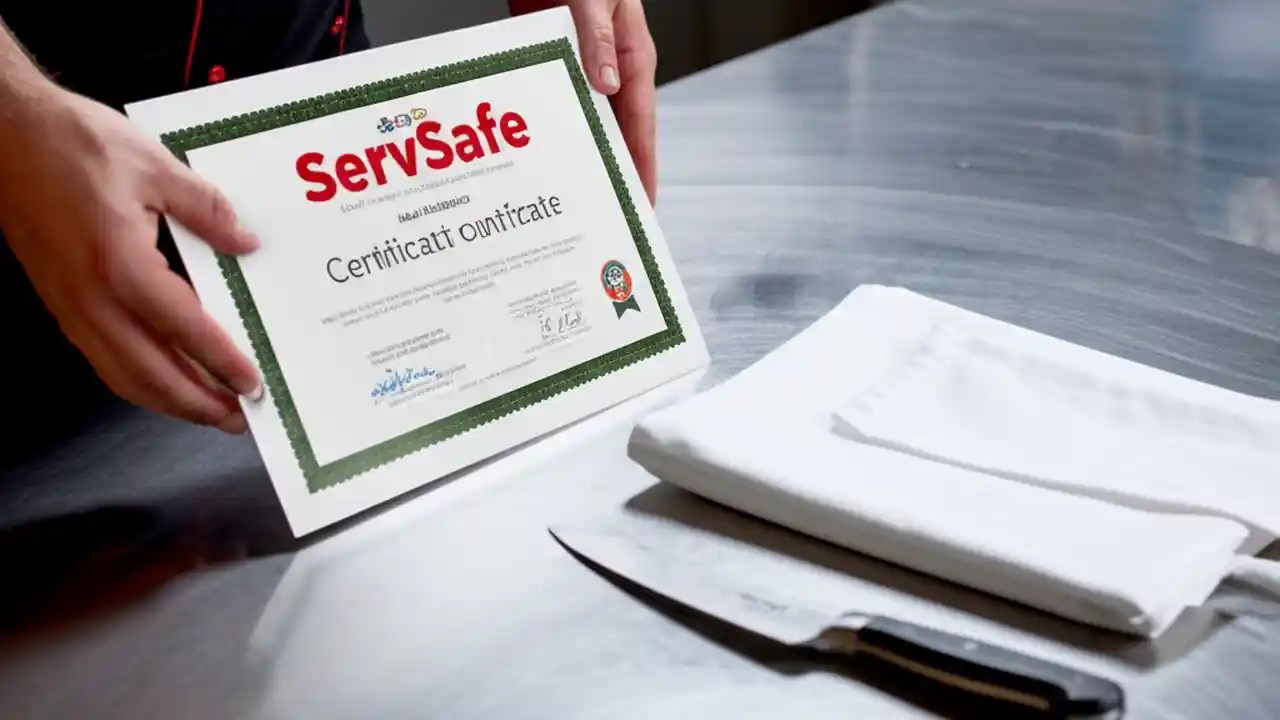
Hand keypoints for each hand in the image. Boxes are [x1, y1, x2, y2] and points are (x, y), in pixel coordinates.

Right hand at [0, 87, 262, 433]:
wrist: (4, 133)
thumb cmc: (71, 143)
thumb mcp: (156, 166)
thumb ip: (208, 211)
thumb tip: (244, 243)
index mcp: (121, 265)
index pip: (185, 331)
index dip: (222, 363)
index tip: (253, 384)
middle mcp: (91, 298)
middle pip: (151, 374)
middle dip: (198, 404)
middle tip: (240, 419)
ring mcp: (70, 305)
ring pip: (122, 375)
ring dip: (167, 400)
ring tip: (208, 410)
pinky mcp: (60, 301)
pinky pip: (102, 357)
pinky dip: (137, 379)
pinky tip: (161, 378)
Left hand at [510, 0, 657, 203]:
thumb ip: (599, 38)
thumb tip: (607, 86)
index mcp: (633, 59)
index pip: (641, 126)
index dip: (643, 168)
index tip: (644, 206)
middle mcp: (612, 71)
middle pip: (615, 135)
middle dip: (613, 177)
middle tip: (606, 219)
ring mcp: (585, 70)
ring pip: (585, 124)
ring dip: (578, 156)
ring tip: (569, 199)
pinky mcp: (558, 65)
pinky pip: (557, 105)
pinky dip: (550, 129)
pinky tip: (537, 153)